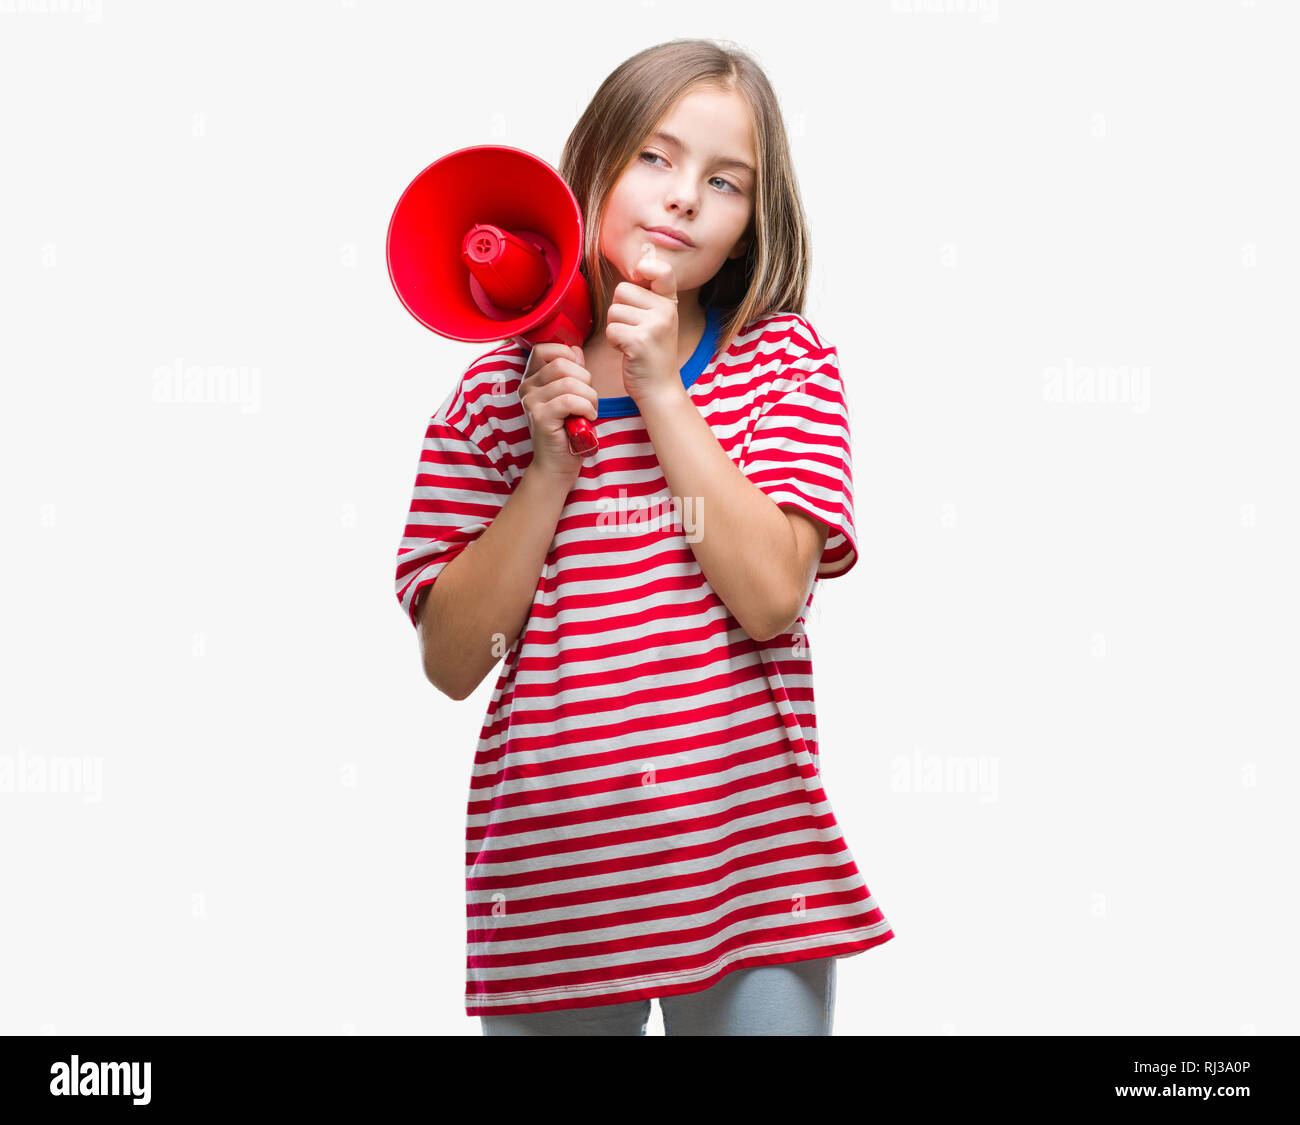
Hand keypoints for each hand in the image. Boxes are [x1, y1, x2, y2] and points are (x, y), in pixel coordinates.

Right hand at [517, 341, 596, 480]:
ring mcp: (531, 402)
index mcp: (532, 379)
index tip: (579, 376)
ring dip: (589, 397)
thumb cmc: (568, 431)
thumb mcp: (572, 395)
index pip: (545, 349)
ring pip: (569, 382)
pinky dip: (586, 408)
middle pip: (562, 364)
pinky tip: (587, 418)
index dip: (567, 356)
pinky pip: (570, 400)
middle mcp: (527, 388)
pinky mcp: (540, 417)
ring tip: (589, 412)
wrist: (557, 465)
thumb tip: (575, 349)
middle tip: (589, 400)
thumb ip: (572, 372)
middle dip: (586, 380)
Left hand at [605, 242, 680, 406]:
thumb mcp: (658, 321)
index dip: (646, 267)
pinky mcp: (640, 341)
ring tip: (631, 342)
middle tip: (633, 331)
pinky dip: (613, 342)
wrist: (660, 389)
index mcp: (670, 303)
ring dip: (615, 328)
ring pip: (614, 311)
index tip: (641, 275)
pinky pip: (611, 329)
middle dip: (619, 311)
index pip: (662, 270)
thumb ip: (649, 295)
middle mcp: (666, 311)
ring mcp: (655, 325)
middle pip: (622, 290)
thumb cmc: (652, 355)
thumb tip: (642, 260)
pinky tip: (627, 351)